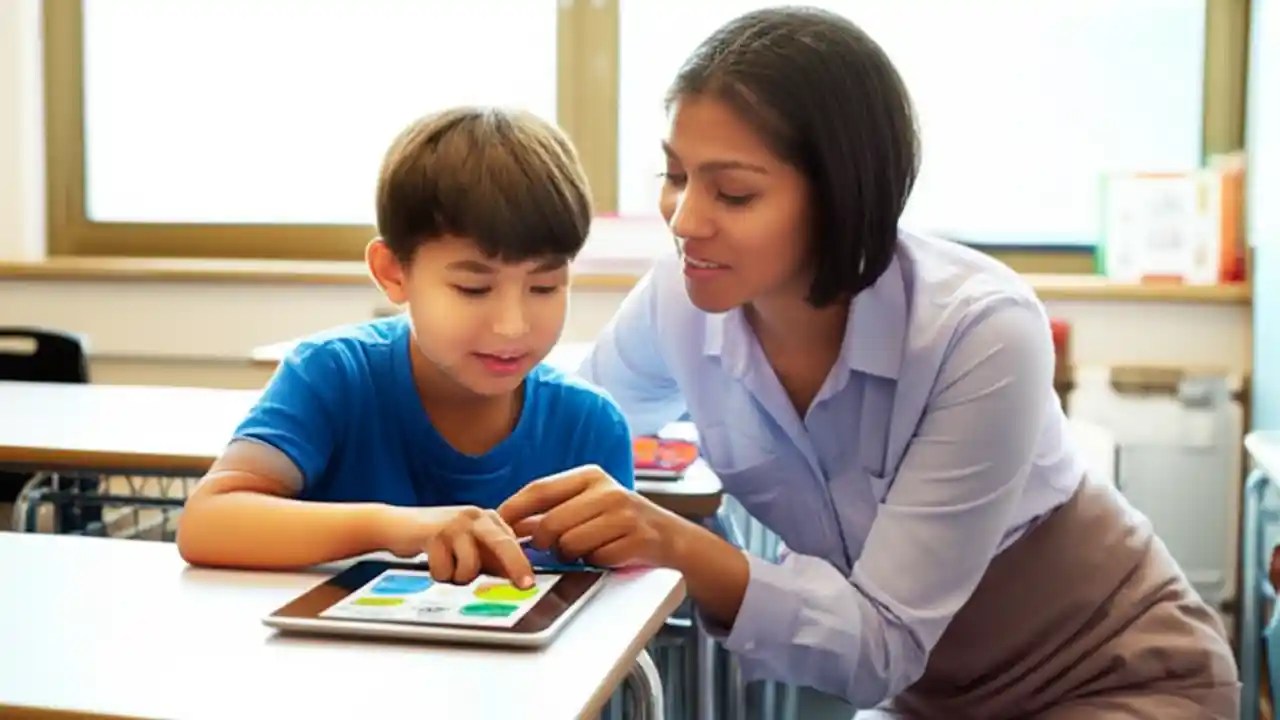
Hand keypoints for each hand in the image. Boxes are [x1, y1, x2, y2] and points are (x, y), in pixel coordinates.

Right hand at [379, 506, 533, 588]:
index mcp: (487, 518)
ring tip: (447, 567)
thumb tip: (510, 578)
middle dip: (515, 567)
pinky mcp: (434, 533)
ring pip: (471, 565)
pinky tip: (431, 561)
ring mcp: (455, 523)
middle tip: (524, 585)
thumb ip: (488, 557)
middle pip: (503, 544)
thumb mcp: (466, 545)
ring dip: (458, 576)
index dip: (521, 564)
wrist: (396, 524)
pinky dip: (438, 573)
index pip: (512, 542)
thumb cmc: (436, 539)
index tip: (528, 583)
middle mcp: (475, 516)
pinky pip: (445, 569)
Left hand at [498, 465, 675, 568]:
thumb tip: (505, 521)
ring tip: (588, 549)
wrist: (670, 537)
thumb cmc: (619, 521)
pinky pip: (594, 560)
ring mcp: (624, 516)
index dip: (513, 510)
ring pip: (569, 545)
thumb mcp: (588, 504)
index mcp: (590, 476)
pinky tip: (608, 555)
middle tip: (554, 547)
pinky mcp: (635, 541)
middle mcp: (607, 491)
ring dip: (572, 555)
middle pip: (550, 523)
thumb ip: (551, 509)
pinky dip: (595, 563)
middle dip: (544, 543)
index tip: (497, 526)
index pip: (539, 490)